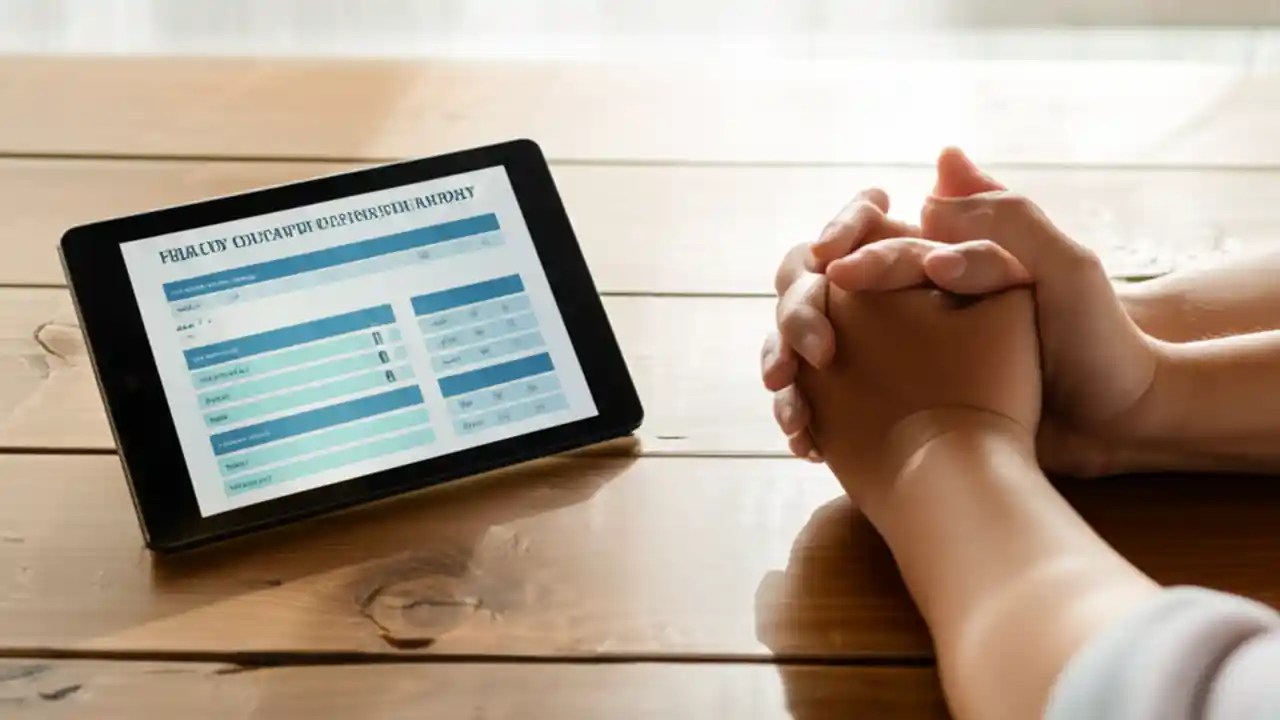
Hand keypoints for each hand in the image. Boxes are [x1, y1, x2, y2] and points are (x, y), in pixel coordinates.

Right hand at [764, 148, 1163, 475]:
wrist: (1111, 423)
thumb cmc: (1095, 337)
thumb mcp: (1062, 266)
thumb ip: (1001, 219)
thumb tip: (925, 197)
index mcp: (935, 253)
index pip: (862, 227)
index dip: (837, 236)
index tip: (833, 265)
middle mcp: (902, 299)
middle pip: (816, 287)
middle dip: (798, 314)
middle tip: (814, 352)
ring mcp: (889, 352)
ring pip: (807, 348)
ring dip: (787, 371)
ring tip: (796, 408)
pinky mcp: (887, 403)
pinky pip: (828, 402)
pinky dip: (808, 418)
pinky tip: (808, 440)